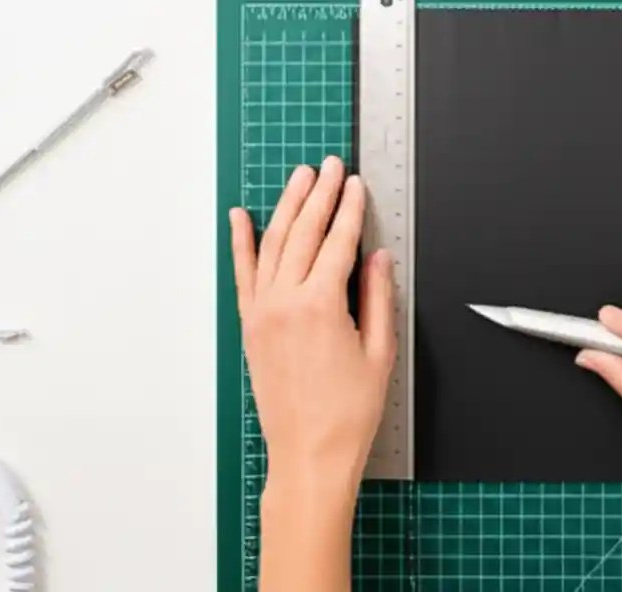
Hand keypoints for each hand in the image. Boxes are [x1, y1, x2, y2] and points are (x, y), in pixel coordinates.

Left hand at [229, 156, 395, 487]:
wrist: (309, 453)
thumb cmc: (348, 413)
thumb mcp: (380, 351)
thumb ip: (379, 298)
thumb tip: (379, 258)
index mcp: (322, 305)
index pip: (338, 242)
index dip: (350, 209)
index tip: (355, 185)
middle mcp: (285, 302)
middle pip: (303, 233)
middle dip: (319, 195)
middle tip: (329, 167)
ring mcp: (263, 312)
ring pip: (272, 244)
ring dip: (287, 207)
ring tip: (299, 179)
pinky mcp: (250, 326)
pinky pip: (243, 274)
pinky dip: (241, 243)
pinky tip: (241, 218)